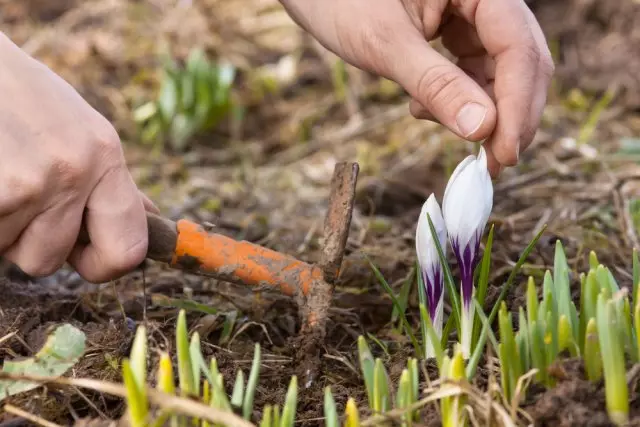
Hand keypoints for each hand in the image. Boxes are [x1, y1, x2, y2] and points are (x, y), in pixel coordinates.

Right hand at [0, 32, 156, 281]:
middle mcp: (73, 172)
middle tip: (17, 195)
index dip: (103, 264)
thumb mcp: (80, 128)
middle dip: (27, 241)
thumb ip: (110, 181)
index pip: (128, 250)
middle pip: (47, 261)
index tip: (82, 253)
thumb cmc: (20, 96)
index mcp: (104, 155)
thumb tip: (151, 219)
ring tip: (0, 172)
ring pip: (7, 252)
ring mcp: (26, 184)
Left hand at [279, 0, 553, 176]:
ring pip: (499, 69)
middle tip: (494, 162)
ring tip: (450, 137)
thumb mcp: (386, 44)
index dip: (517, 103)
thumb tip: (482, 130)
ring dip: (485, 112)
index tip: (505, 152)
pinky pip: (473, 70)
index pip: (517, 45)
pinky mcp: (454, 31)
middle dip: (510, 113)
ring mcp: (470, 13)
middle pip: (520, 59)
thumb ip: (435, 84)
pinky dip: (459, 99)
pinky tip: (423, 109)